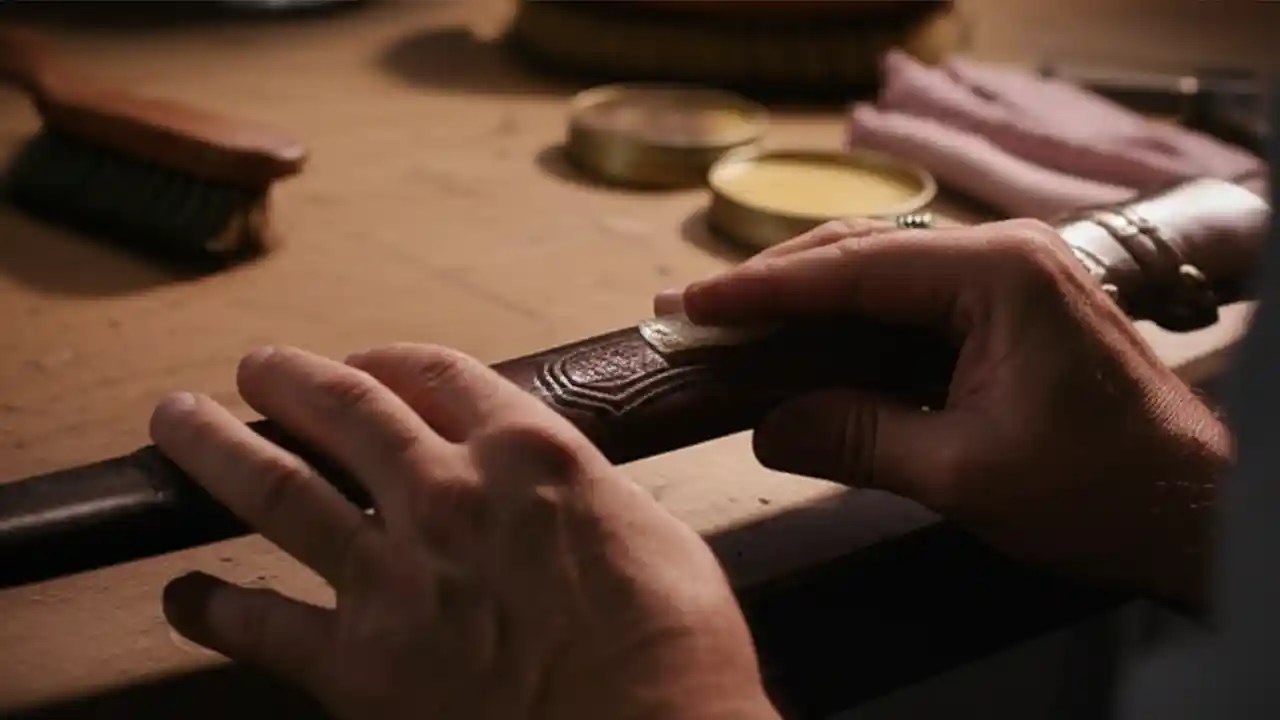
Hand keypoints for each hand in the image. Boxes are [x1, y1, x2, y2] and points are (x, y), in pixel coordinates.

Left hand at [151, 344, 776, 719]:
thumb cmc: (675, 648)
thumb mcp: (650, 534)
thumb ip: (581, 498)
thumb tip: (558, 499)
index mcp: (526, 455)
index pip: (436, 374)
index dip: (391, 360)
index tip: (368, 362)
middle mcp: (447, 496)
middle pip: (344, 409)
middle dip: (290, 380)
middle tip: (256, 368)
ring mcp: (395, 577)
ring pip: (280, 489)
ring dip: (219, 450)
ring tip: (179, 423)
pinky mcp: (362, 665)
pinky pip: (263, 626)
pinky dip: (215, 609)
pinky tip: (186, 598)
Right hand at [656, 219, 1230, 612]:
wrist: (1189, 512)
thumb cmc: (1099, 491)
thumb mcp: (963, 473)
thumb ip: (857, 440)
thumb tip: (766, 427)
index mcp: (1001, 275)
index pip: (856, 267)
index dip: (765, 289)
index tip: (694, 305)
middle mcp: (1004, 256)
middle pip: (861, 252)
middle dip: (775, 285)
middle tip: (695, 313)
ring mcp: (1008, 279)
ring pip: (881, 271)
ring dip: (805, 299)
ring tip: (731, 324)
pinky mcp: (1004, 312)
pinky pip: (907, 303)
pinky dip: (847, 322)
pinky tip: (802, 343)